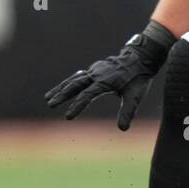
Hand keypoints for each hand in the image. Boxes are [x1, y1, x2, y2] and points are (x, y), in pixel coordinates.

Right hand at [45, 22, 175, 129]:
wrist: (140, 58)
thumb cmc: (138, 78)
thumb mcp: (136, 96)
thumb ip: (128, 112)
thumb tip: (122, 129)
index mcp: (106, 81)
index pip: (88, 95)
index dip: (77, 106)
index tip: (68, 116)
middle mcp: (97, 74)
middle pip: (76, 85)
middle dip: (62, 94)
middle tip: (50, 103)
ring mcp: (95, 71)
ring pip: (74, 80)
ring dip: (61, 88)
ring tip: (48, 98)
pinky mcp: (95, 69)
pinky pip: (79, 76)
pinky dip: (69, 82)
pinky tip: (62, 88)